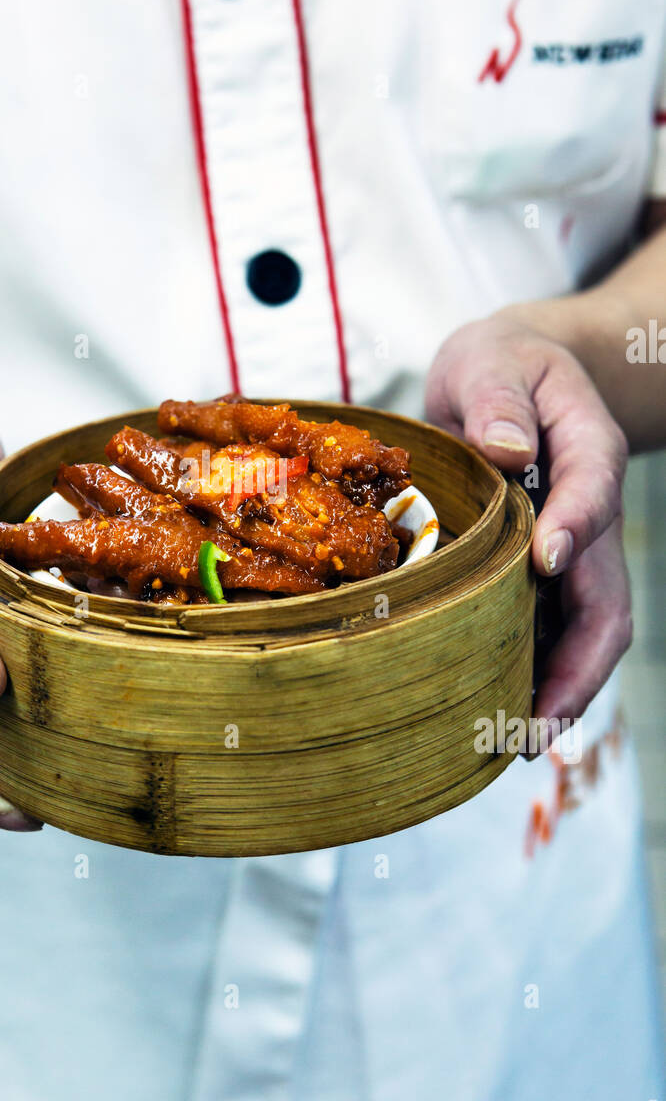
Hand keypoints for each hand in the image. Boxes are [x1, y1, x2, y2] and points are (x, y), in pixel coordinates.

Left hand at [425, 313, 630, 725]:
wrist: (515, 379)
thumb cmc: (502, 367)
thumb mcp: (494, 359)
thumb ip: (499, 395)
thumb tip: (504, 450)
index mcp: (586, 449)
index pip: (593, 488)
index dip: (575, 523)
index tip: (545, 559)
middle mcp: (590, 512)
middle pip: (607, 596)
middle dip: (579, 663)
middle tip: (535, 722)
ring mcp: (573, 550)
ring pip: (586, 630)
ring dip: (560, 688)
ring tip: (515, 741)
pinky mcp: (544, 573)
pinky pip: (549, 631)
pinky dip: (532, 674)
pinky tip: (496, 714)